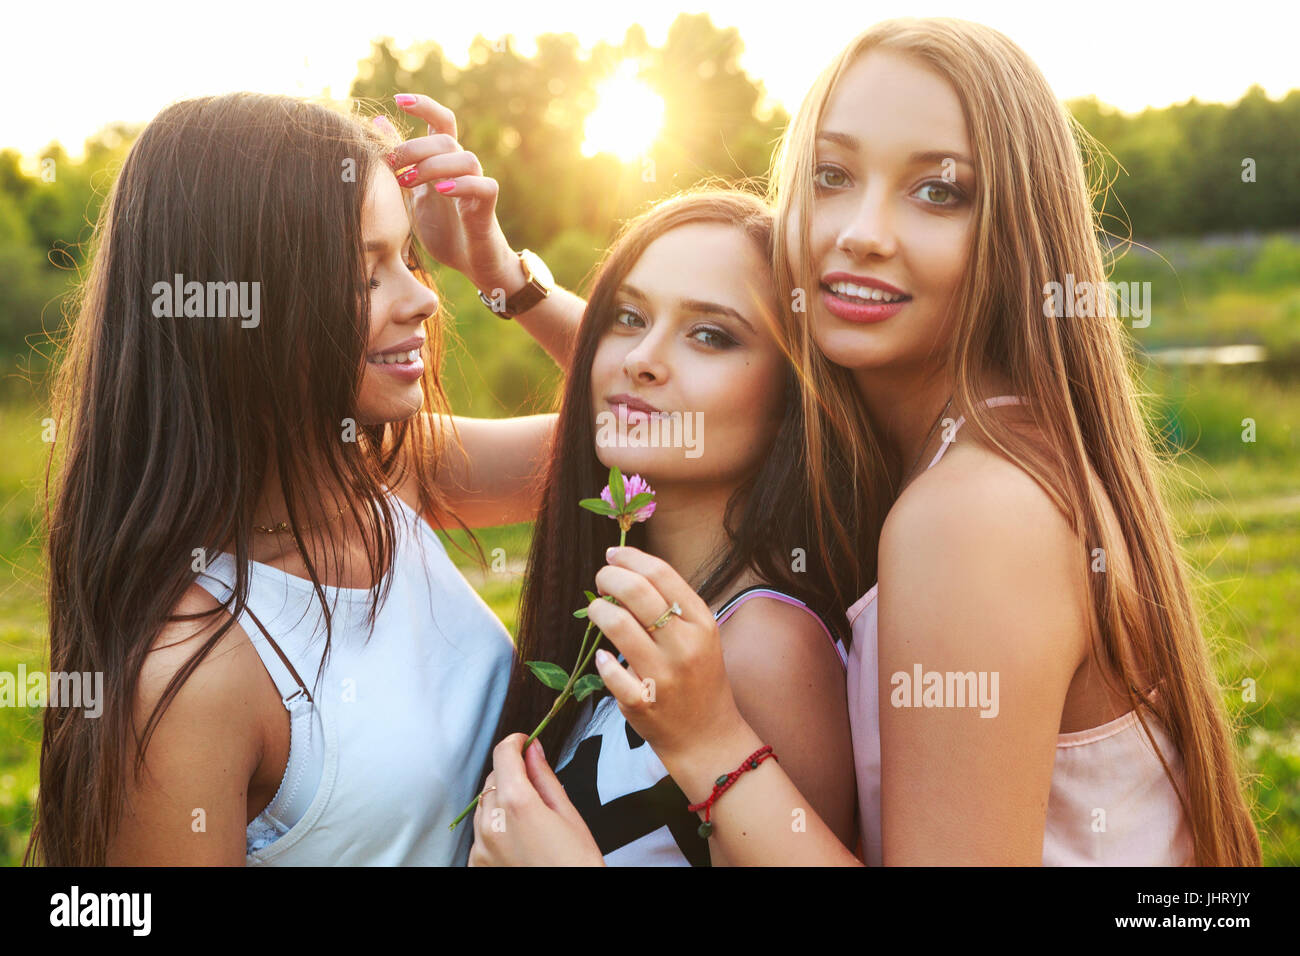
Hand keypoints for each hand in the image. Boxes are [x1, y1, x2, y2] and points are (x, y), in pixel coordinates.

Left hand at [380, 93, 521, 294]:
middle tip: (392, 166)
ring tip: (409, 182)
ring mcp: (478, 186)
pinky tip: (441, 191)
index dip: (424, 105)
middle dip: (415, 147)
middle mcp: (463, 168)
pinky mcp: (487, 208)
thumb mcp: (413, 191)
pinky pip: (483, 186)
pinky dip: (462, 185)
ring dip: (434, 166)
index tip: (399, 100)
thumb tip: (379, 122)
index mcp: (445, 161)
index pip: (440, 120)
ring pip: (466, 159)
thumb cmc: (442, 227)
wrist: (471, 262)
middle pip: (446, 138)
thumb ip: (400, 160)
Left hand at [467, 734, 604, 865]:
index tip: (523, 741)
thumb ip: (544, 777)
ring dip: (501, 801)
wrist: (572, 905)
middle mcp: (492, 823)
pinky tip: (520, 839)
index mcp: (518, 804)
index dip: (515, 742)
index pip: (504, 755)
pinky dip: (496, 828)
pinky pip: (481, 832)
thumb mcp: (568, 814)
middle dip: (511, 775)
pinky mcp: (478, 864)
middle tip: (537, 786)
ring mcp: (482, 846)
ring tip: (531, 818)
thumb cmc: (577, 864)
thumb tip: (533, 750)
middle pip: (493, 779)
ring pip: (484, 805)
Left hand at [587, 546, 747, 766]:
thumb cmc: (699, 678)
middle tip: (601, 579)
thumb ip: (672, 606)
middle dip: (609, 576)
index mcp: (702, 623)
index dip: (630, 557)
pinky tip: (603, 656)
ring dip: (598, 610)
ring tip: (596, 610)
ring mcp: (663, 676)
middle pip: (636, 592)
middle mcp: (685, 646)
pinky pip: (610, 670)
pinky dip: (602, 659)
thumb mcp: (701, 636)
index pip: (661, 574)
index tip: (613, 555)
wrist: (707, 737)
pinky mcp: (642, 703)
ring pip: (617, 625)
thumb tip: (629, 570)